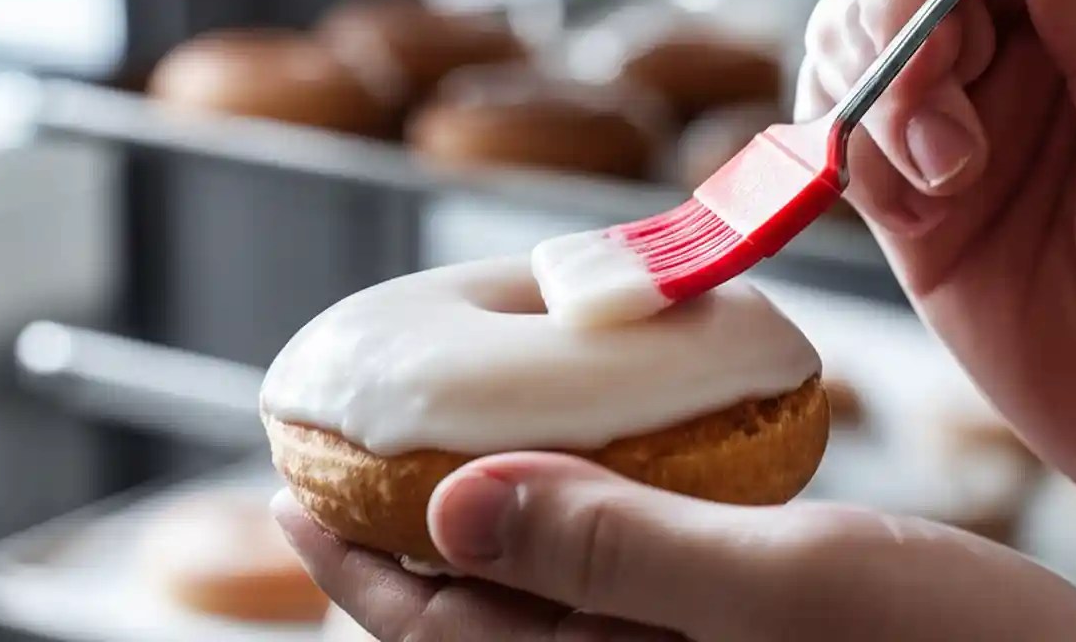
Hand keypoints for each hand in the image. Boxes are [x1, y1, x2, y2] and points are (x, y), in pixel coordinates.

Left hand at [275, 452, 1075, 640]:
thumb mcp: (787, 587)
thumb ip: (616, 548)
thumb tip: (450, 507)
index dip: (349, 569)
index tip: (288, 487)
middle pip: (469, 630)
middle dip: (395, 547)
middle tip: (343, 456)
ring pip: (532, 613)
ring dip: (476, 534)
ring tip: (440, 452)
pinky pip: (607, 598)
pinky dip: (567, 536)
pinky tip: (569, 479)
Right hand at [798, 0, 1075, 532]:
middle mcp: (1040, 49)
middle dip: (905, 8)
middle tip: (937, 79)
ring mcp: (964, 117)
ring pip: (860, 35)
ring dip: (875, 89)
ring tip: (942, 175)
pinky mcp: (906, 191)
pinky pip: (835, 133)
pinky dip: (844, 155)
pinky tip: (911, 208)